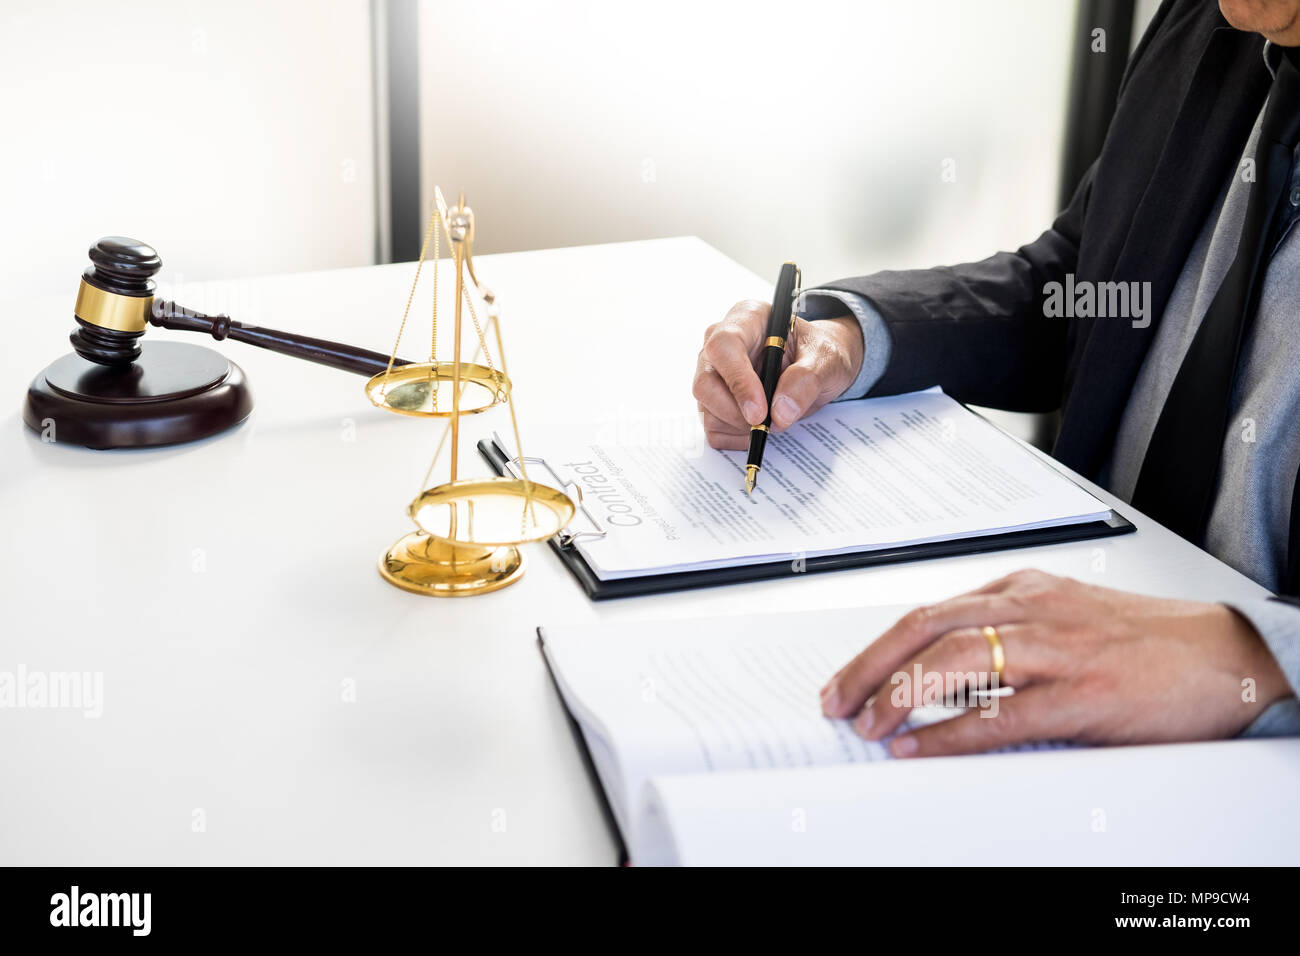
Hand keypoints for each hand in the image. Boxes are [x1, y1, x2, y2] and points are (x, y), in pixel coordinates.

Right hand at [692, 300, 863, 449]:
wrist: (817, 368)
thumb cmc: (817, 354)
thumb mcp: (826, 360)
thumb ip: (807, 379)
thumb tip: (780, 411)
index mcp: (747, 318)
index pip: (725, 346)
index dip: (738, 381)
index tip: (759, 411)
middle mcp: (722, 344)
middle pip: (706, 382)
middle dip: (735, 412)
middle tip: (765, 424)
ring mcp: (713, 374)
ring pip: (707, 408)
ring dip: (739, 426)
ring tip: (772, 420)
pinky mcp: (713, 401)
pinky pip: (713, 428)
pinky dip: (737, 437)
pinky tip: (759, 426)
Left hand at [820, 570, 1290, 756]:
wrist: (1226, 655)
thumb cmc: (1143, 641)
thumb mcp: (1061, 620)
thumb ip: (1002, 637)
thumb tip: (935, 678)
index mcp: (1020, 590)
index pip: (925, 613)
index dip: (876, 649)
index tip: (845, 680)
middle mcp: (1030, 610)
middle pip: (924, 630)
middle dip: (868, 669)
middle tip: (836, 704)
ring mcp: (1056, 650)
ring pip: (953, 663)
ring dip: (898, 697)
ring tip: (869, 727)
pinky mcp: (1083, 694)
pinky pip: (1000, 714)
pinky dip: (950, 735)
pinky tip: (920, 750)